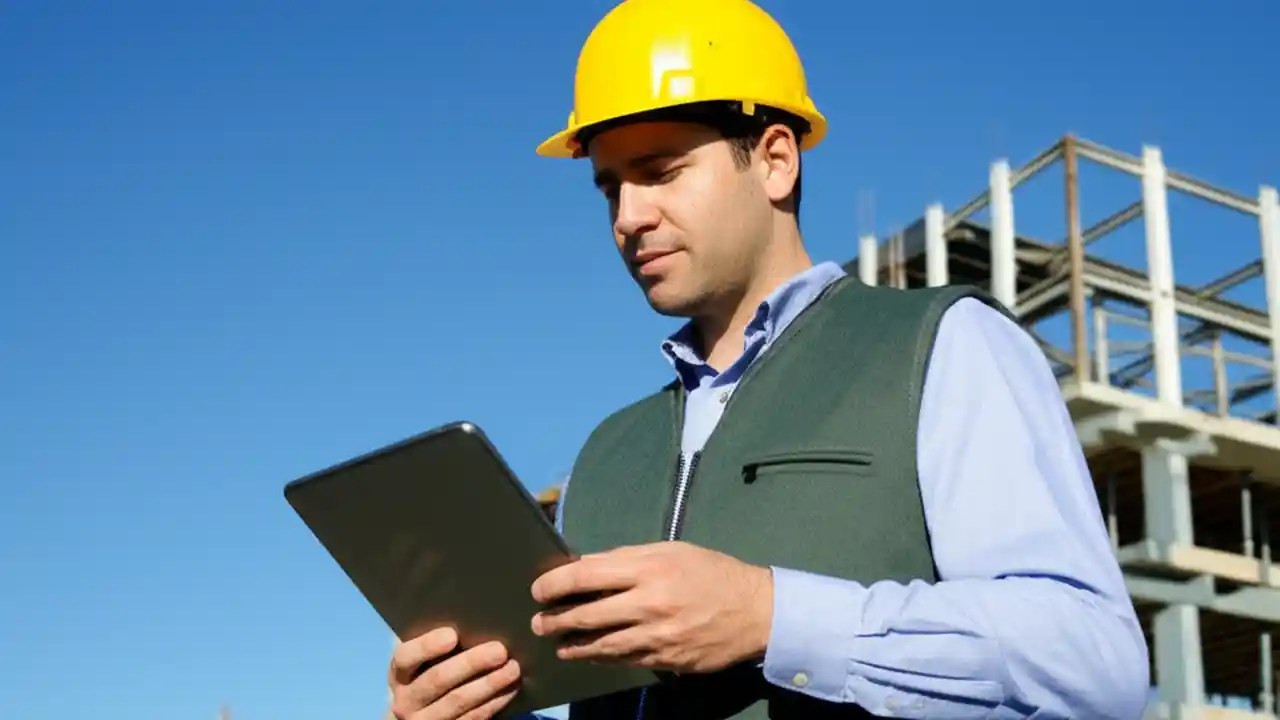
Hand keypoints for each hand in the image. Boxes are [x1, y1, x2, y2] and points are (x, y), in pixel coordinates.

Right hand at [388, 627, 521, 719]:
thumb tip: (471, 617)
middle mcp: (406, 701)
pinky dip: (496, 701)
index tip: (452, 635)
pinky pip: (474, 718)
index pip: (405, 658)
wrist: (424, 713)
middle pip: (437, 680)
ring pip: (459, 701)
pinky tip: (512, 687)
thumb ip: (438, 643)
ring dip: (490, 684)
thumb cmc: (430, 672)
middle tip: (499, 650)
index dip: (427, 646)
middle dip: (471, 663)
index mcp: (399, 674)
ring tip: (513, 668)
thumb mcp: (425, 660)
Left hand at [529, 541, 772, 673]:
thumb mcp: (671, 550)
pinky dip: (601, 657)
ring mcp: (656, 636)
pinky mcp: (664, 660)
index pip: (586, 575)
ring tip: (557, 644)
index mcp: (648, 568)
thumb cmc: (711, 572)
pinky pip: (623, 660)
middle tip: (538, 622)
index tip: (539, 590)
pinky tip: (588, 655)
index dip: (555, 583)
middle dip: (555, 620)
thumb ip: (628, 559)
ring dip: (572, 646)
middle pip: (587, 615)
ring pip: (601, 645)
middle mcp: (648, 603)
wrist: (756, 611)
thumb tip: (587, 565)